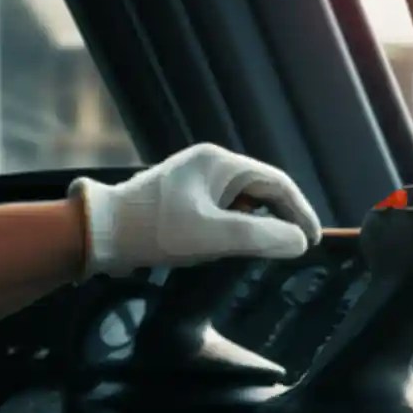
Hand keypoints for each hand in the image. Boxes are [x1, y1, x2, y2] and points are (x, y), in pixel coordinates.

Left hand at [71, 143, 323, 275]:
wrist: (99, 233)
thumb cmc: (154, 231)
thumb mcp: (213, 237)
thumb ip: (261, 238)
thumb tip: (299, 242)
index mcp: (220, 163)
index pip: (278, 183)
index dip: (301, 212)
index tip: (313, 241)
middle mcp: (211, 163)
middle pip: (263, 189)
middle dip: (283, 218)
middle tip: (297, 247)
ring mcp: (196, 178)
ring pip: (245, 200)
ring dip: (261, 223)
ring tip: (272, 249)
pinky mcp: (184, 195)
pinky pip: (225, 207)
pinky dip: (240, 226)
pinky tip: (238, 246)